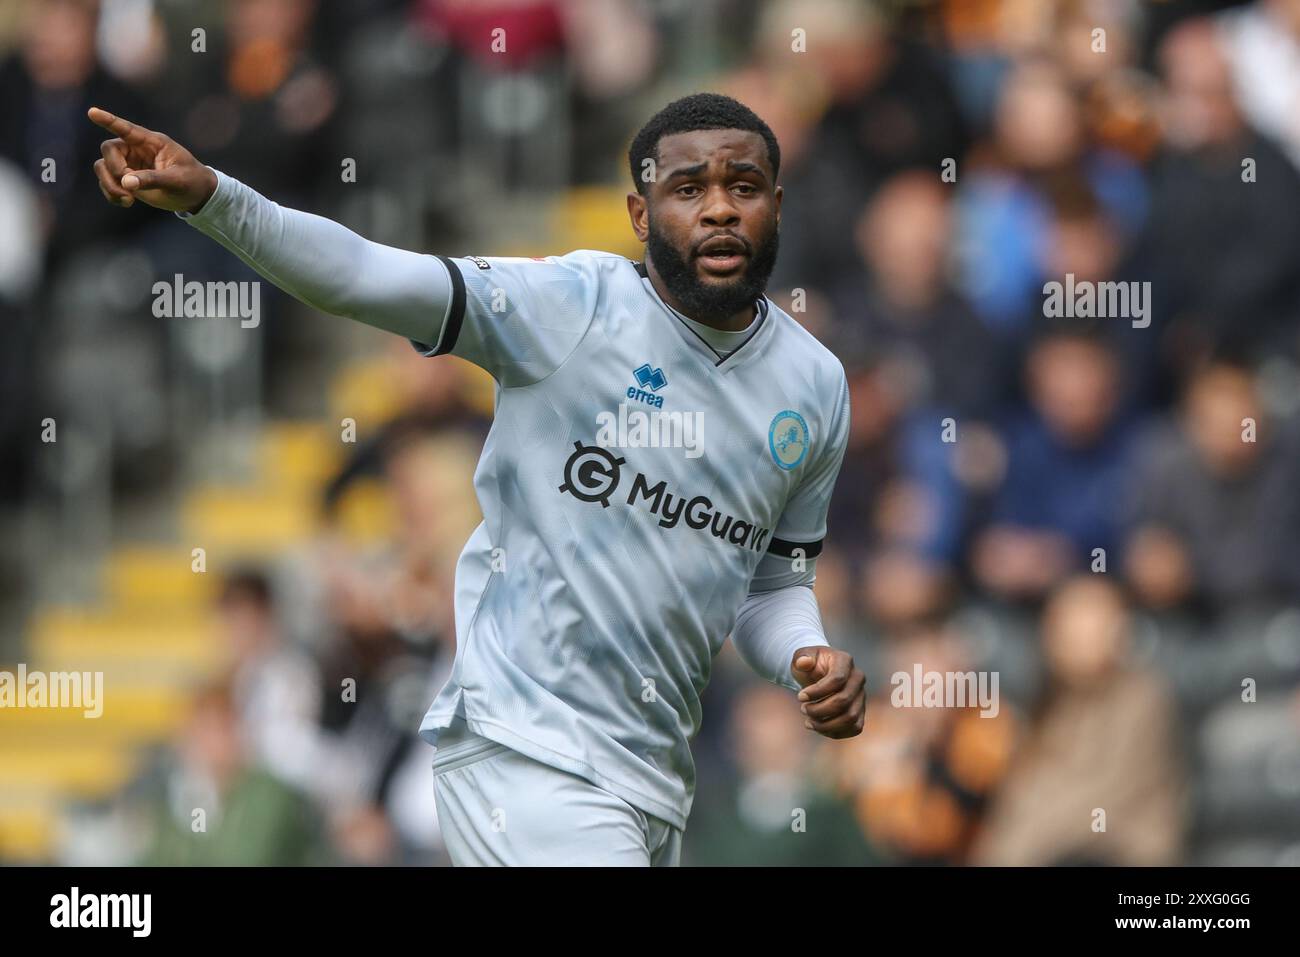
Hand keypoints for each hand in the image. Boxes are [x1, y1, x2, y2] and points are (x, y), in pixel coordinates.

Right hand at [88, 106, 216, 213]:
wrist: (197, 195)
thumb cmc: (192, 181)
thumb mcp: (178, 180)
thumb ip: (153, 179)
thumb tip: (126, 181)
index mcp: (152, 142)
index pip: (127, 129)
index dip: (109, 120)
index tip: (92, 112)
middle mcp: (136, 149)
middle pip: (109, 150)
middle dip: (114, 169)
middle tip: (129, 188)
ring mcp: (129, 164)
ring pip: (103, 167)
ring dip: (109, 185)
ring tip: (128, 200)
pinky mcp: (126, 179)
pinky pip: (107, 182)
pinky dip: (111, 194)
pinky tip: (127, 203)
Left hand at [791, 646, 865, 738]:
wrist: (817, 674)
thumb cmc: (809, 665)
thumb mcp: (801, 656)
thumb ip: (801, 657)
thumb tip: (803, 662)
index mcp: (845, 660)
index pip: (837, 679)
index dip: (817, 691)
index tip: (800, 697)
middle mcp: (858, 678)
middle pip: (843, 700)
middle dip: (819, 710)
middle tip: (803, 709)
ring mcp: (861, 696)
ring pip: (850, 718)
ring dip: (826, 724)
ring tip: (808, 721)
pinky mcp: (860, 711)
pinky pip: (854, 728)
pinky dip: (835, 732)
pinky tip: (818, 727)